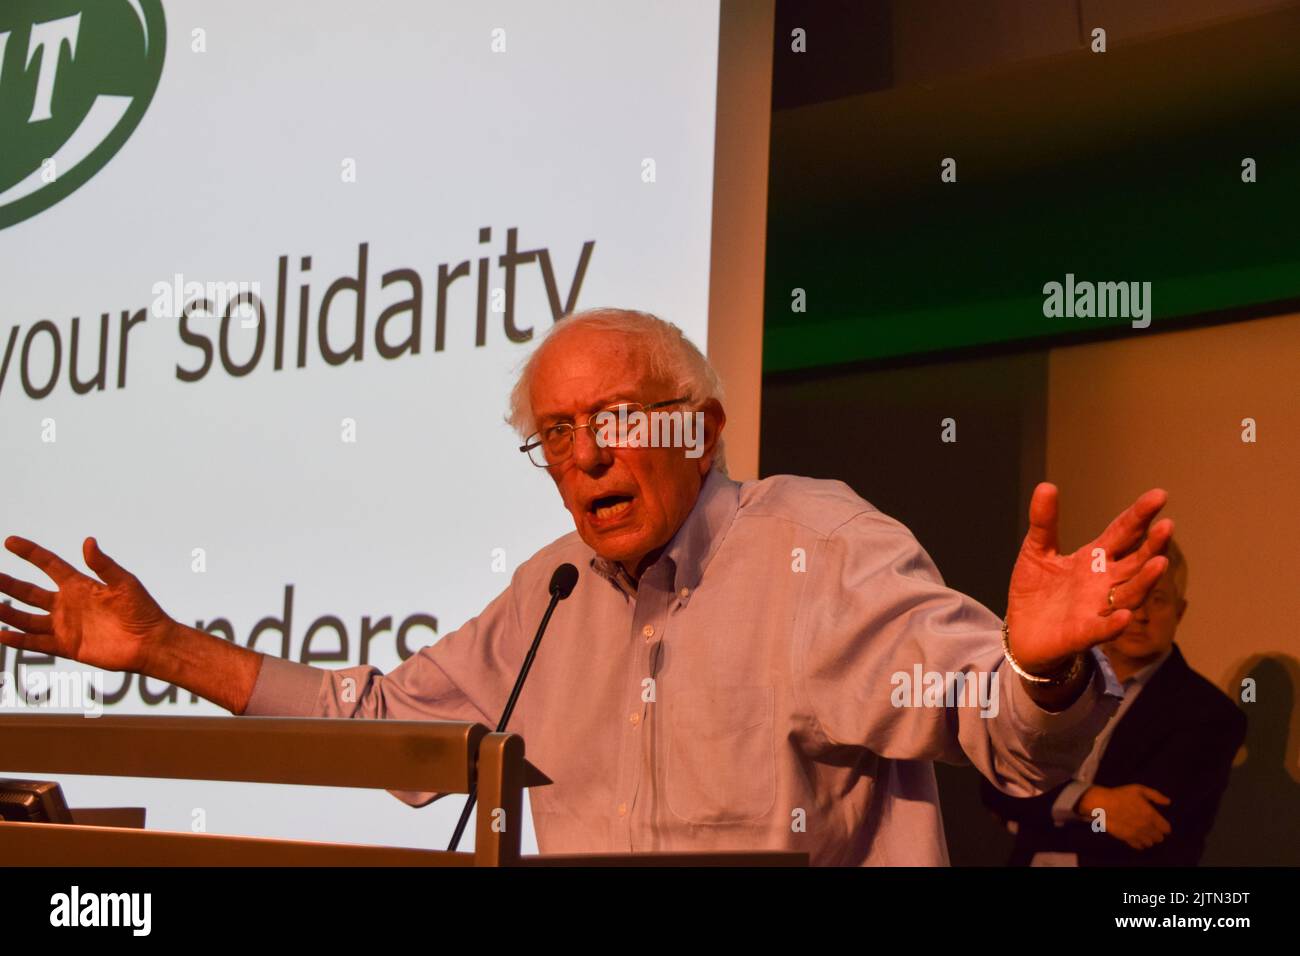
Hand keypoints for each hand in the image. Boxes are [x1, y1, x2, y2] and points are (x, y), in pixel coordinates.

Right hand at [0, 535, 174, 673]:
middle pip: (30, 592)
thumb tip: (88, 541)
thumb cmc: (142, 610)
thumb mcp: (124, 583)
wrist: (150, 642)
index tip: (10, 541)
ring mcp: (66, 625)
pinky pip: (37, 643)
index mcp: (80, 585)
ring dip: (8, 613)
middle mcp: (68, 604)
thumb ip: (103, 565)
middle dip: (9, 584)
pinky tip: (1, 634)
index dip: (30, 553)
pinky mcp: (67, 646)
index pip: (49, 564)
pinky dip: (18, 640)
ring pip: (27, 618)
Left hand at [1006, 483, 1172, 673]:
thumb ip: (1044, 522)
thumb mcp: (1037, 551)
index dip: (1140, 515)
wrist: (1022, 633)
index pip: (1123, 533)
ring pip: (1129, 594)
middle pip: (1135, 562)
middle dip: (1152, 545)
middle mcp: (1103, 583)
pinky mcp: (1081, 634)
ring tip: (1159, 562)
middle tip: (1167, 526)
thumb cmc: (1037, 591)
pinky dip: (1112, 624)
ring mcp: (1096, 609)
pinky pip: (1100, 629)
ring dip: (1144, 581)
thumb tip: (1046, 485)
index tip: (1160, 495)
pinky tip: (1124, 617)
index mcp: (1094, 559)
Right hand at [1077, 783, 1171, 849]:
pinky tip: (1135, 836)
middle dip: (1157, 833)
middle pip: (1159, 838)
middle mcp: (1147, 827)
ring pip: (1150, 843)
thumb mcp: (1139, 790)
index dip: (1164, 826)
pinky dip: (1139, 843)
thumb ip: (1156, 796)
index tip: (1159, 822)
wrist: (1103, 804)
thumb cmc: (1121, 795)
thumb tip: (1168, 802)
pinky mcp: (1127, 839)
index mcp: (1152, 815)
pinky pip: (1139, 847)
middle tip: (1150, 826)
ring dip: (1148, 838)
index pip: (1166, 829)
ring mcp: (1137, 834)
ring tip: (1142, 832)